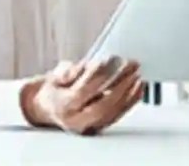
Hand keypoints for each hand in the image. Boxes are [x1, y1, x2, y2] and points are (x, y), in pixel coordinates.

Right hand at [22, 58, 142, 135]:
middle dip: (119, 86)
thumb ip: (66, 72)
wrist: (48, 110)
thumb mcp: (54, 76)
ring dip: (129, 93)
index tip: (109, 60)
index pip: (82, 93)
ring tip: (138, 75)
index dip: (96, 77)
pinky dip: (131, 101)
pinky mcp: (100, 128)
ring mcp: (89, 127)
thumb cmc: (55, 90)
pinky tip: (139, 88)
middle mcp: (75, 121)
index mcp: (62, 106)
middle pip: (101, 106)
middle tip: (130, 67)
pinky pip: (118, 116)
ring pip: (112, 114)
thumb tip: (80, 68)